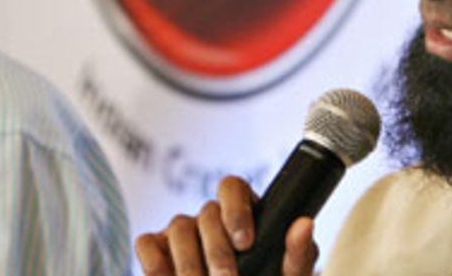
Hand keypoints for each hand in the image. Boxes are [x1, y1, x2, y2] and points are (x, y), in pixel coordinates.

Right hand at [135, 175, 318, 275]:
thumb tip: (304, 224)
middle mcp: (209, 218)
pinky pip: (146, 244)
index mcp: (243, 212)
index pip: (232, 187)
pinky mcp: (156, 251)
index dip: (235, 209)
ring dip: (190, 263)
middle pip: (205, 213)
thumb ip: (299, 253)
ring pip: (178, 227)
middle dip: (217, 250)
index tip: (245, 242)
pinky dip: (155, 264)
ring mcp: (180, 233)